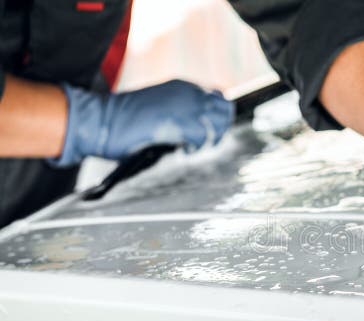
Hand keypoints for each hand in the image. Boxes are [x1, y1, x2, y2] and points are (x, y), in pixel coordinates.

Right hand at [52, 79, 232, 166]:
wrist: (99, 119)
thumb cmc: (124, 121)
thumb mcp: (159, 109)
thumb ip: (180, 114)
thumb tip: (200, 132)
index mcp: (182, 86)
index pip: (218, 97)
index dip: (217, 117)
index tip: (209, 132)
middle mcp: (188, 92)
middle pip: (224, 110)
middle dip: (219, 128)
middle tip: (204, 143)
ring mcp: (186, 106)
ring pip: (218, 123)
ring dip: (210, 138)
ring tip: (193, 148)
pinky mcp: (180, 122)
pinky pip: (204, 137)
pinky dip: (198, 148)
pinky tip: (184, 151)